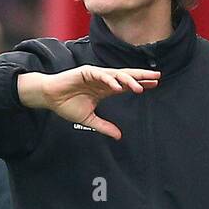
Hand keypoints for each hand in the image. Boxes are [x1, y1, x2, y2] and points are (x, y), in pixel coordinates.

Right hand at [17, 66, 159, 139]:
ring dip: (129, 80)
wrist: (50, 98)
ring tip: (141, 87)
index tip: (154, 85)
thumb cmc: (67, 105)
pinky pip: (101, 75)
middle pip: (126, 77)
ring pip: (117, 74)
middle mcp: (103, 80)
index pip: (127, 85)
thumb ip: (104, 126)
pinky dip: (110, 79)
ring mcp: (96, 75)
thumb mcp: (90, 119)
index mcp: (105, 89)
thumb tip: (119, 136)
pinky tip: (118, 85)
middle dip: (142, 77)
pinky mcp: (86, 72)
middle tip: (157, 77)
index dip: (140, 84)